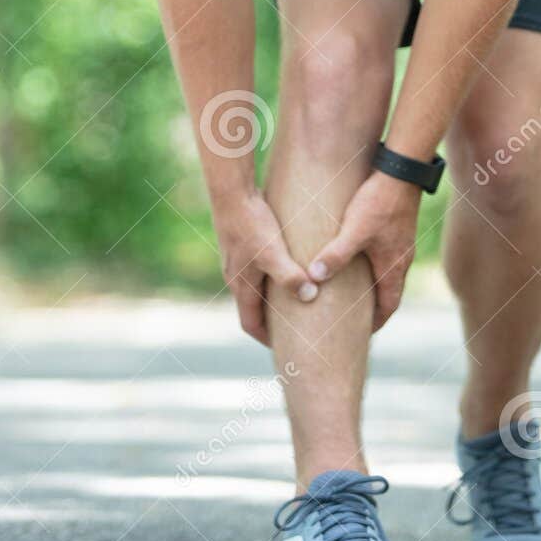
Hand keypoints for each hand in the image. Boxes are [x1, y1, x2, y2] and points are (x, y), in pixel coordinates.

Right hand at [212, 190, 313, 346]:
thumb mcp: (273, 253)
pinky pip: (257, 270)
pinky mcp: (243, 244)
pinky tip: (289, 266)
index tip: (284, 348)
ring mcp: (237, 260)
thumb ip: (290, 276)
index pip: (250, 324)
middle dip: (271, 321)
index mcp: (241, 286)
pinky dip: (272, 277)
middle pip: (253, 308)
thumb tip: (309, 297)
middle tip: (294, 329)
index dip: (267, 339)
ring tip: (295, 300)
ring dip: (272, 298)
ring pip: (255, 288)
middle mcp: (236, 277)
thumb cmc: (251, 224)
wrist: (231, 192)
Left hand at [307, 170, 421, 332]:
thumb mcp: (355, 230)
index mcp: (394, 266)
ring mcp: (402, 242)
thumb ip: (336, 254)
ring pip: (388, 272)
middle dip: (374, 307)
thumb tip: (315, 278)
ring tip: (354, 290)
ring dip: (374, 284)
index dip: (376, 322)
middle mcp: (402, 258)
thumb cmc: (380, 201)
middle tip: (355, 317)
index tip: (362, 334)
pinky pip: (387, 255)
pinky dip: (374, 265)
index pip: (389, 306)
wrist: (402, 170)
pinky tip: (359, 256)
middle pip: (390, 292)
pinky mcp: (398, 227)